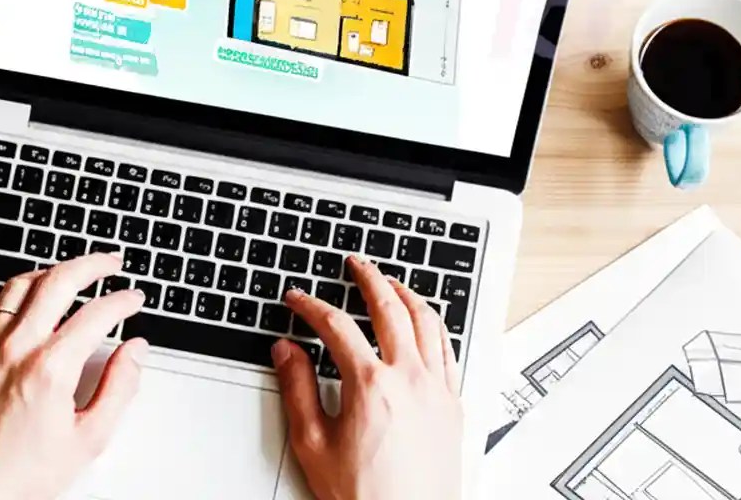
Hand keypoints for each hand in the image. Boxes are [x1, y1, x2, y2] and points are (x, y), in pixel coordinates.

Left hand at [0, 254, 148, 499]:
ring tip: (75, 270)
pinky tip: (33, 294)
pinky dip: (22, 289)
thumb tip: (134, 353)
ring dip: (54, 270)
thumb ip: (119, 389)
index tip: (134, 300)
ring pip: (23, 284)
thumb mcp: (88, 440)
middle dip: (93, 265)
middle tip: (111, 263)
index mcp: (50, 369)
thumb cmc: (19, 475)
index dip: (122, 301)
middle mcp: (17, 349)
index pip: (96, 314)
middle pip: (59, 281)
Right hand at [273, 256, 463, 499]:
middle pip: (389, 308)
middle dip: (368, 278)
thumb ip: (297, 389)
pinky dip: (435, 326)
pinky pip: (449, 349)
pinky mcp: (453, 404)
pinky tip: (426, 324)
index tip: (298, 300)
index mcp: (370, 385)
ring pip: (428, 321)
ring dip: (407, 294)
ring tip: (392, 283)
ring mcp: (437, 389)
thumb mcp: (313, 444)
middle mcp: (409, 379)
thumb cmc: (365, 497)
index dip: (311, 306)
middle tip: (355, 264)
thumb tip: (286, 352)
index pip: (336, 325)